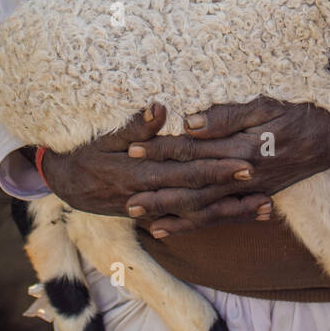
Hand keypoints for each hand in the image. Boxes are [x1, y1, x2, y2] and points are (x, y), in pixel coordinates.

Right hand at [40, 103, 271, 224]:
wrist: (62, 182)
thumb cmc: (83, 153)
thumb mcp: (103, 136)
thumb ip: (134, 126)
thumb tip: (160, 108)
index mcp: (140, 174)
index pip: (186, 171)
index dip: (216, 168)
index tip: (245, 163)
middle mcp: (150, 196)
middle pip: (199, 195)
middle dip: (233, 191)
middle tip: (265, 183)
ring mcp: (154, 209)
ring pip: (199, 214)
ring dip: (233, 212)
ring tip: (267, 208)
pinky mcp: (155, 215)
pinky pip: (190, 221)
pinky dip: (216, 219)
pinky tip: (240, 217)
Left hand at [124, 96, 329, 237]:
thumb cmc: (301, 117)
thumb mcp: (266, 106)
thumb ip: (228, 117)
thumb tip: (190, 124)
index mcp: (242, 149)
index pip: (194, 150)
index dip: (163, 150)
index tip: (133, 150)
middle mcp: (243, 176)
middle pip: (193, 185)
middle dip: (158, 190)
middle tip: (124, 194)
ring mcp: (249, 191)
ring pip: (203, 207)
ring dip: (170, 212)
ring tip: (139, 216)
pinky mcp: (254, 198)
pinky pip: (219, 216)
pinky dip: (192, 224)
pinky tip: (169, 228)